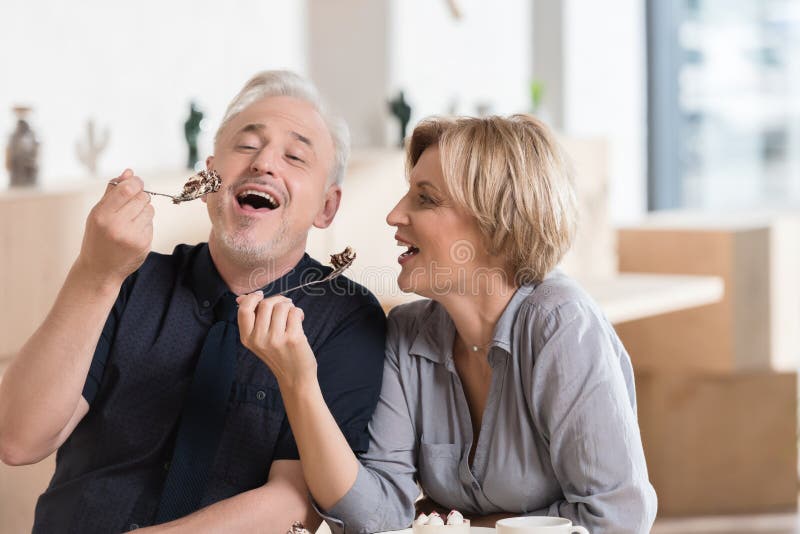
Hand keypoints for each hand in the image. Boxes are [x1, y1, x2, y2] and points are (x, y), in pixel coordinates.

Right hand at [75, 169, 153, 284]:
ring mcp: (132, 236)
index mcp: (102, 215)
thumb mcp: (97, 213)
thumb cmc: (97, 237)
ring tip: (130, 221)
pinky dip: (145, 224)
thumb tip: (129, 172)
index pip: (127, 189)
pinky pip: (151, 224)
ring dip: (143, 211)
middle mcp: (117, 225)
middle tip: (130, 206)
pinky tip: (133, 233)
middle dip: (140, 197)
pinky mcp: (144, 244)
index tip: (135, 183)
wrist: (99, 269)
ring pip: (150, 210)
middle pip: (142, 197)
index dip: (135, 182)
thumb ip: (113, 192)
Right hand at [237, 293, 317, 388]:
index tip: (262, 296)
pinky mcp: (293, 338)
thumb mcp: (259, 340)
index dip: (253, 298)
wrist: (295, 377)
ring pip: (281, 306)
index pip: (244, 310)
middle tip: (285, 306)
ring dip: (289, 306)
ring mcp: (275, 339)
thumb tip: (241, 298)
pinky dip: (298, 313)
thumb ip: (252, 319)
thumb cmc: (278, 355)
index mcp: (247, 338)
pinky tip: (300, 321)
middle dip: (278, 300)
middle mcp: (259, 339)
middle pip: (266, 304)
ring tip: (292, 315)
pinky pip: (295, 312)